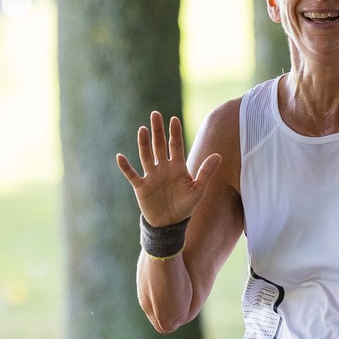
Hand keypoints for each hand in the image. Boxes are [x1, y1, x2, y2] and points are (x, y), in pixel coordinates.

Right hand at [116, 111, 220, 227]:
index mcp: (177, 166)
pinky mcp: (141, 187)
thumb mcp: (198, 190)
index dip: (175, 133)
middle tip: (155, 114)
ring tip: (142, 130)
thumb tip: (218, 155)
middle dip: (158, 131)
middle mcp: (163, 168)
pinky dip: (125, 167)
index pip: (176, 145)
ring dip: (144, 143)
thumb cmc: (185, 206)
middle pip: (159, 145)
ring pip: (146, 156)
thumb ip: (206, 172)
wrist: (170, 224)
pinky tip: (120, 157)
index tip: (174, 119)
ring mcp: (151, 176)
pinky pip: (132, 175)